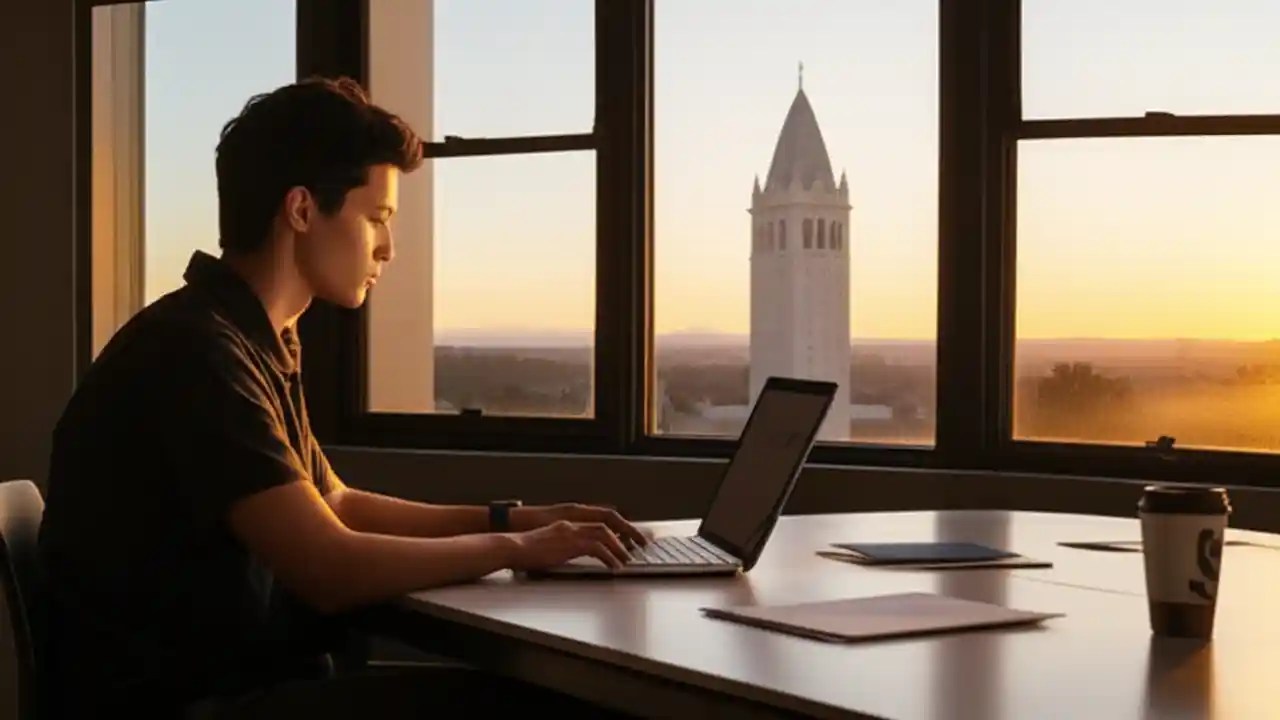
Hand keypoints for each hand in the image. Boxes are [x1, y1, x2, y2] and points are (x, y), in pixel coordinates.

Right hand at [512, 503, 649, 548]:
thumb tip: (575, 552)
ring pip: (605, 535)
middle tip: (638, 545)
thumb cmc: (525, 550)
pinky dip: (609, 557)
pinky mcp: (570, 544)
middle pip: (607, 524)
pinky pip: (597, 549)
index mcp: (568, 523)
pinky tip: (614, 566)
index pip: (598, 520)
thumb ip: (564, 544)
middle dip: (625, 534)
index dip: (615, 528)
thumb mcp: (549, 543)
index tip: (627, 537)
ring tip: (628, 559)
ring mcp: (571, 532)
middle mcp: (572, 524)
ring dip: (619, 547)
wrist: (512, 547)